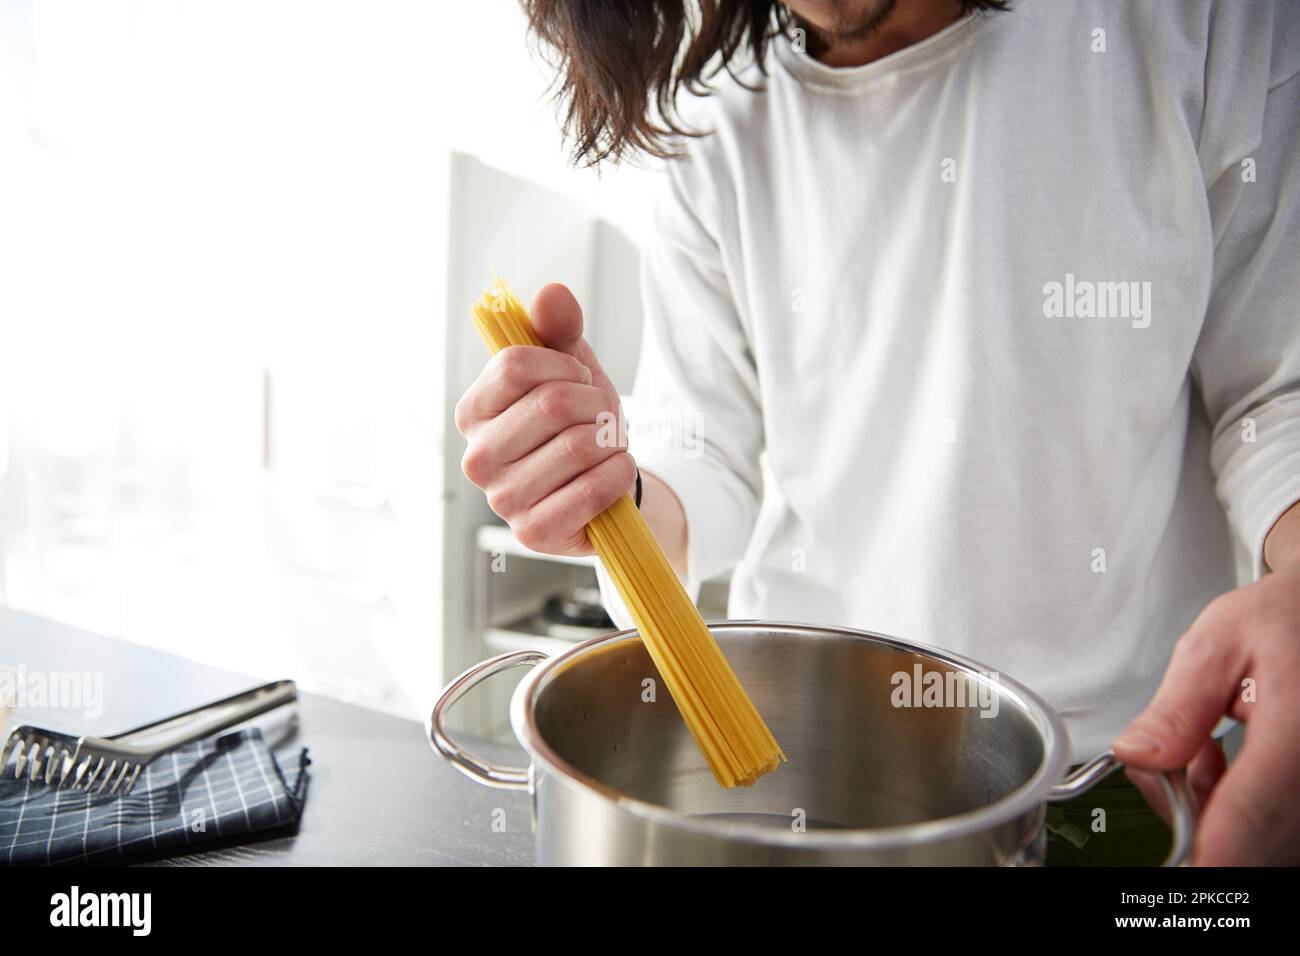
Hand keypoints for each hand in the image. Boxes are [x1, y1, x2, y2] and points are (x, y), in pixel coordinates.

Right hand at [454, 283, 636, 555]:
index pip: (514, 365)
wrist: (606, 486)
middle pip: (552, 404)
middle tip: (605, 417)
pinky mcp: (533, 534)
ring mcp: (501, 500)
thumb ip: (559, 330)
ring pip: (576, 445)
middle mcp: (477, 458)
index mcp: (475, 412)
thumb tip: (551, 293)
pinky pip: (589, 490)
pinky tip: (616, 472)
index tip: (579, 379)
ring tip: (608, 447)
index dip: (564, 366)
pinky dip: (617, 474)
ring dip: (612, 441)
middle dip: (598, 404)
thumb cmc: (580, 424)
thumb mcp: (573, 370)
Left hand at [1114, 504, 1299, 864]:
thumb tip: (1139, 755)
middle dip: (1202, 824)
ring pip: (1273, 840)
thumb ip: (1178, 709)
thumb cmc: (1283, 621)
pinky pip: (1281, 826)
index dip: (1215, 848)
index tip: (1186, 866)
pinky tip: (1224, 767)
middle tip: (1168, 773)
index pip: (1255, 810)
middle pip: (1261, 839)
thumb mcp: (1217, 644)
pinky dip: (1241, 812)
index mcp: (1299, 727)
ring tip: (1203, 754)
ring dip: (1221, 818)